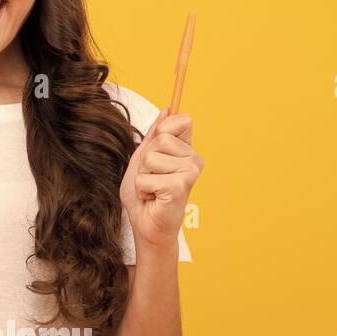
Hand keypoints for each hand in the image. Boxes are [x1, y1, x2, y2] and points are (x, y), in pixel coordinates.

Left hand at [120, 109, 203, 246]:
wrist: (146, 225)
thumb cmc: (145, 195)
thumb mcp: (143, 159)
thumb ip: (153, 135)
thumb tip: (166, 109)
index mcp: (187, 149)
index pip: (181, 120)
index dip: (161, 132)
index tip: (158, 152)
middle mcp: (194, 158)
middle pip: (159, 139)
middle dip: (145, 160)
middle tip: (152, 177)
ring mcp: (190, 172)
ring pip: (150, 158)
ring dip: (142, 176)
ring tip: (153, 188)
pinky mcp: (181, 186)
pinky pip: (146, 178)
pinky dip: (142, 189)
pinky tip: (154, 198)